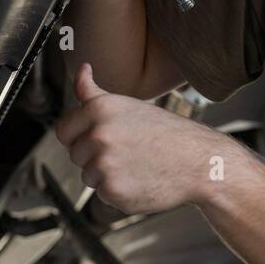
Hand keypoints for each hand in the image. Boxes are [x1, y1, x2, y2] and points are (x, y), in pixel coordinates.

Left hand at [53, 62, 222, 213]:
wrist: (201, 163)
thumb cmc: (168, 134)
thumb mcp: (130, 105)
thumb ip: (94, 92)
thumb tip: (81, 69)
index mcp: (100, 109)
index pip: (63, 131)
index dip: (81, 137)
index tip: (103, 139)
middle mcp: (99, 134)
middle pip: (75, 155)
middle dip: (96, 156)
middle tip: (129, 152)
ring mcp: (104, 164)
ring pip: (88, 176)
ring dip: (107, 175)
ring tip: (138, 165)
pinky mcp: (112, 190)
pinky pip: (102, 194)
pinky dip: (119, 191)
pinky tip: (142, 180)